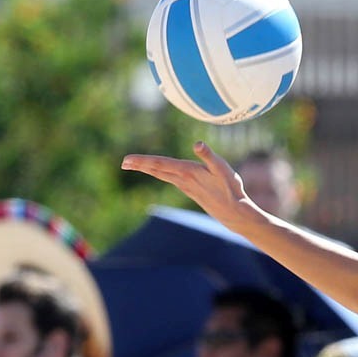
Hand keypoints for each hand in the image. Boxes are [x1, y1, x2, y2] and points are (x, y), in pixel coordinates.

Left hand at [122, 142, 257, 228]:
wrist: (233, 213)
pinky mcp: (191, 191)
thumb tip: (197, 144)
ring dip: (148, 169)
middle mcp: (183, 180)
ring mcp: (186, 186)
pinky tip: (160, 173)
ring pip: (163, 175)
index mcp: (188, 172)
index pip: (160, 164)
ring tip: (135, 165)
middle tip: (124, 163)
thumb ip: (209, 156)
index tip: (126, 160)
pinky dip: (160, 173)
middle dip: (140, 165)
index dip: (143, 161)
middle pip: (157, 170)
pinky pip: (171, 179)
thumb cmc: (231, 189)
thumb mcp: (223, 169)